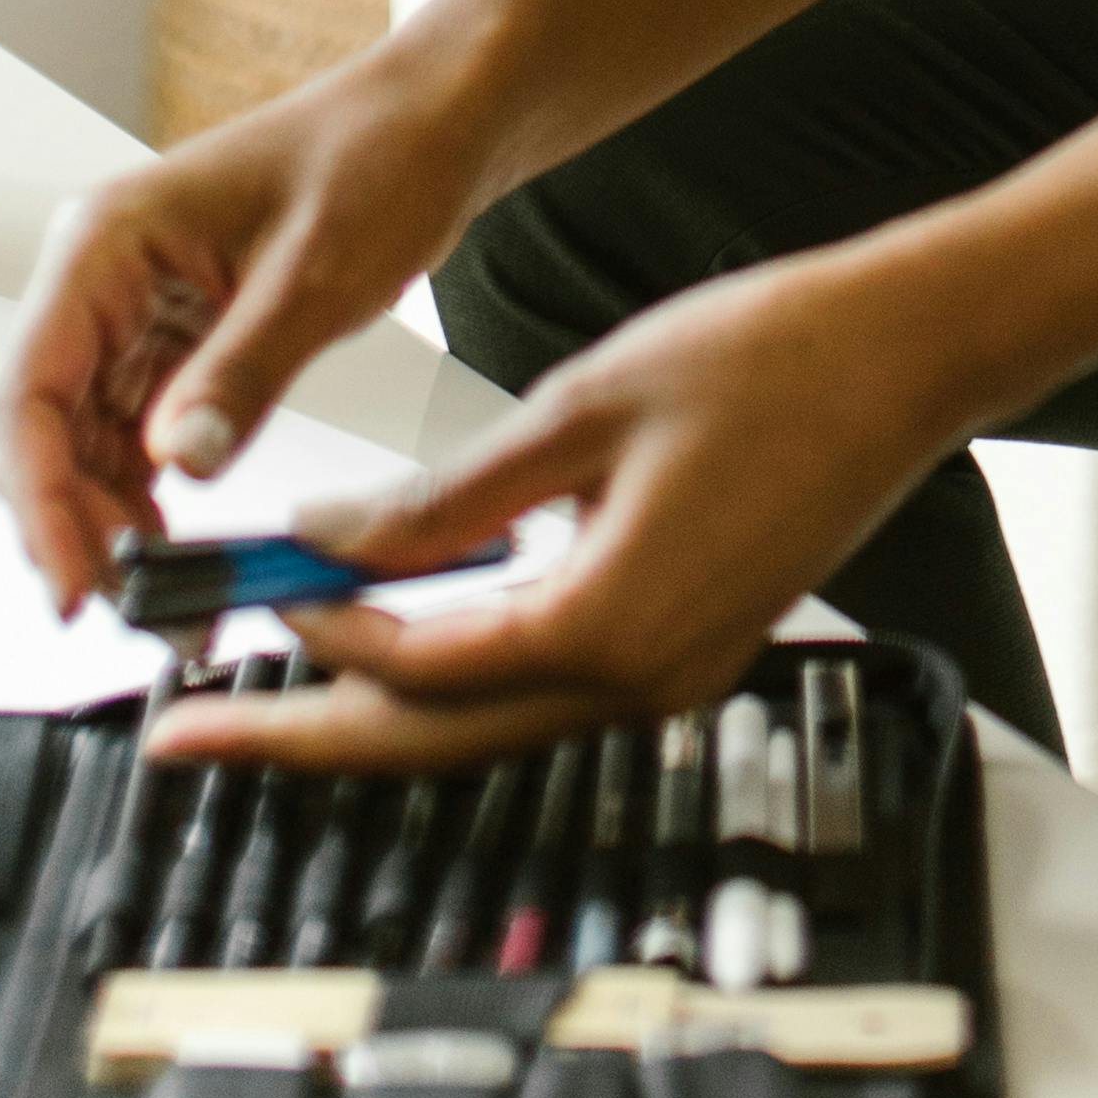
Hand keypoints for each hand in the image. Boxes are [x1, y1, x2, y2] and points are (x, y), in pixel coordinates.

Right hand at [0, 35, 497, 614]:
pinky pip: (135, 439)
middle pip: (43, 431)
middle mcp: (103, 277)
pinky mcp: (177, 343)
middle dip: (74, 529)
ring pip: (82, 447)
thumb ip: (244, 368)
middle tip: (137, 615)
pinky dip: (148, 504)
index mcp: (108, 240)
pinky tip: (181, 559)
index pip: (30, 389)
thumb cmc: (381, 155)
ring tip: (169, 609)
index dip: (38, 499)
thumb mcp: (320, 270)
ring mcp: (135, 312)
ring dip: (109, 530)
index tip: (72, 587)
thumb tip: (178, 465)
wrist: (438, 120)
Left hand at [134, 237, 971, 780]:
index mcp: (606, 630)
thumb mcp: (581, 407)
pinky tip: (401, 633)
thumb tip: (330, 543)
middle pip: (437, 743)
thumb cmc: (767, 359)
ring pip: (488, 727)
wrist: (910, 354)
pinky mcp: (688, 647)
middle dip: (304, 740)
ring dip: (378, 709)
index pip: (416, 669)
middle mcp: (639, 684)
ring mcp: (672, 677)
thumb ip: (451, 495)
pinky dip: (457, 672)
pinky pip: (544, 688)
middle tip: (187, 735)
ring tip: (269, 685)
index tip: (232, 609)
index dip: (313, 638)